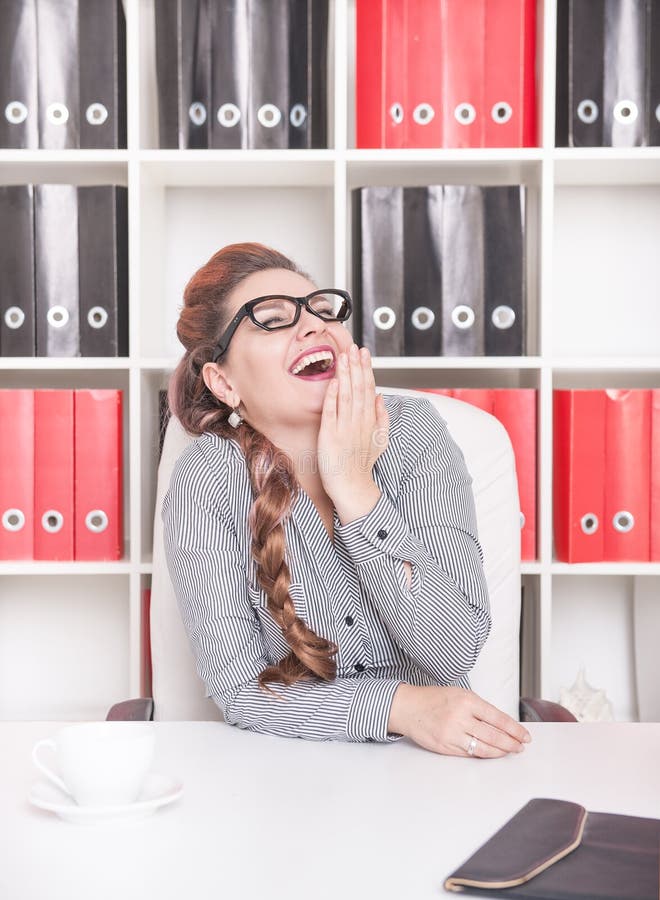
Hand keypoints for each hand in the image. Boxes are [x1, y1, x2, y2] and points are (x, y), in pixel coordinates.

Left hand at [317, 343, 388, 504]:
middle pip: (359, 388)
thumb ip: (382, 417)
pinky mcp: (330, 435)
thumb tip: (381, 396)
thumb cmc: (361, 464)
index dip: (366, 368)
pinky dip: (333, 396)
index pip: (369, 388)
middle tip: (354, 347)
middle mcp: (359, 421)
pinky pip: (332, 412)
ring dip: (346, 374)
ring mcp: (345, 428)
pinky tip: (334, 381)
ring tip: (344, 356)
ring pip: (347, 395)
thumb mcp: (380, 440)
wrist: (351, 486)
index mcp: (369, 420)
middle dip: (357, 365)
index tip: (363, 352)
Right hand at [388, 684, 530, 757]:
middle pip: (494, 736)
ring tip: (509, 751)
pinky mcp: (445, 747)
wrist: (408, 707)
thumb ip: (479, 708)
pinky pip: (469, 754)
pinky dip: (482, 754)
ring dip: (500, 752)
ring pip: (483, 748)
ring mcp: (452, 734)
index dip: (515, 730)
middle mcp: (460, 717)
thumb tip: (502, 724)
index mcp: (467, 700)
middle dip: (511, 743)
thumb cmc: (434, 699)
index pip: (498, 718)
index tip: (525, 736)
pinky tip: (490, 753)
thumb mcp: (459, 694)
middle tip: (520, 746)